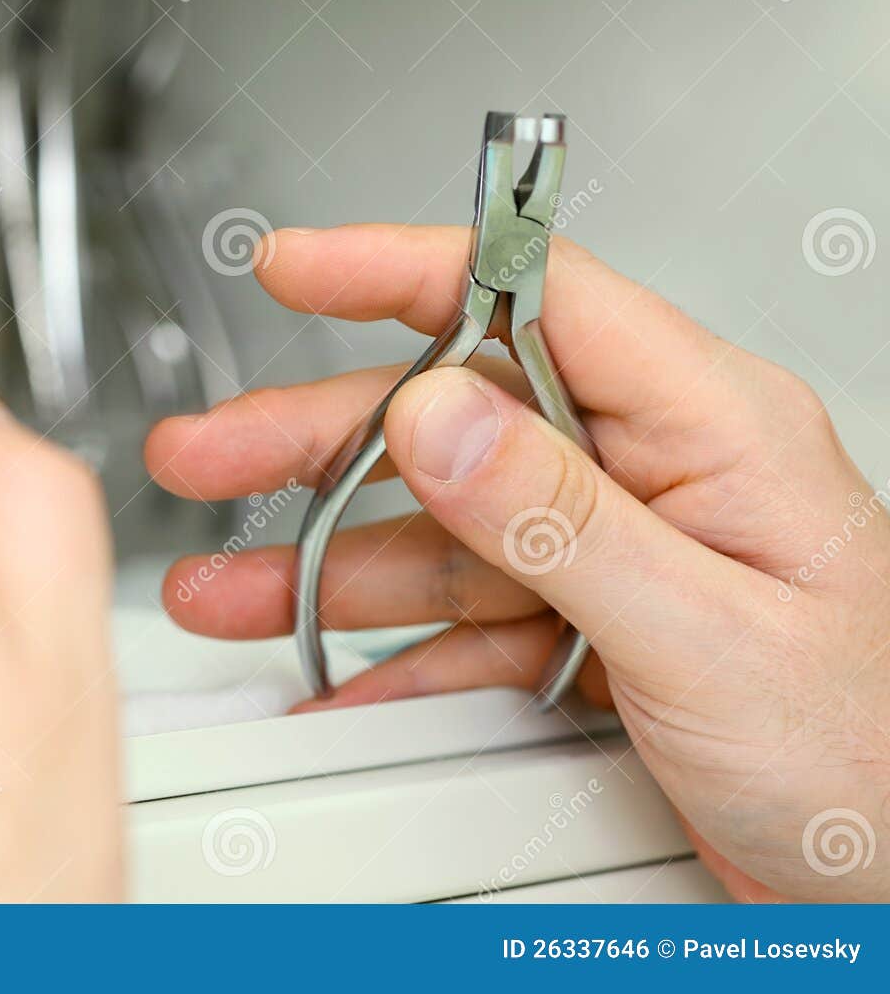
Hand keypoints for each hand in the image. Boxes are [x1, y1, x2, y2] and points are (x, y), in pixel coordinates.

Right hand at [146, 225, 889, 901]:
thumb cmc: (877, 766)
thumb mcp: (710, 637)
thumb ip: (561, 520)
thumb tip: (439, 415)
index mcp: (710, 428)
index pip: (538, 298)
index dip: (403, 268)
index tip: (295, 264)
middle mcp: (654, 475)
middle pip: (452, 420)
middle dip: (313, 438)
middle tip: (207, 453)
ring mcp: (616, 557)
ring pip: (438, 533)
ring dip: (325, 565)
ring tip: (231, 589)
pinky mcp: (592, 635)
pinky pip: (466, 630)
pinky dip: (391, 661)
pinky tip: (332, 678)